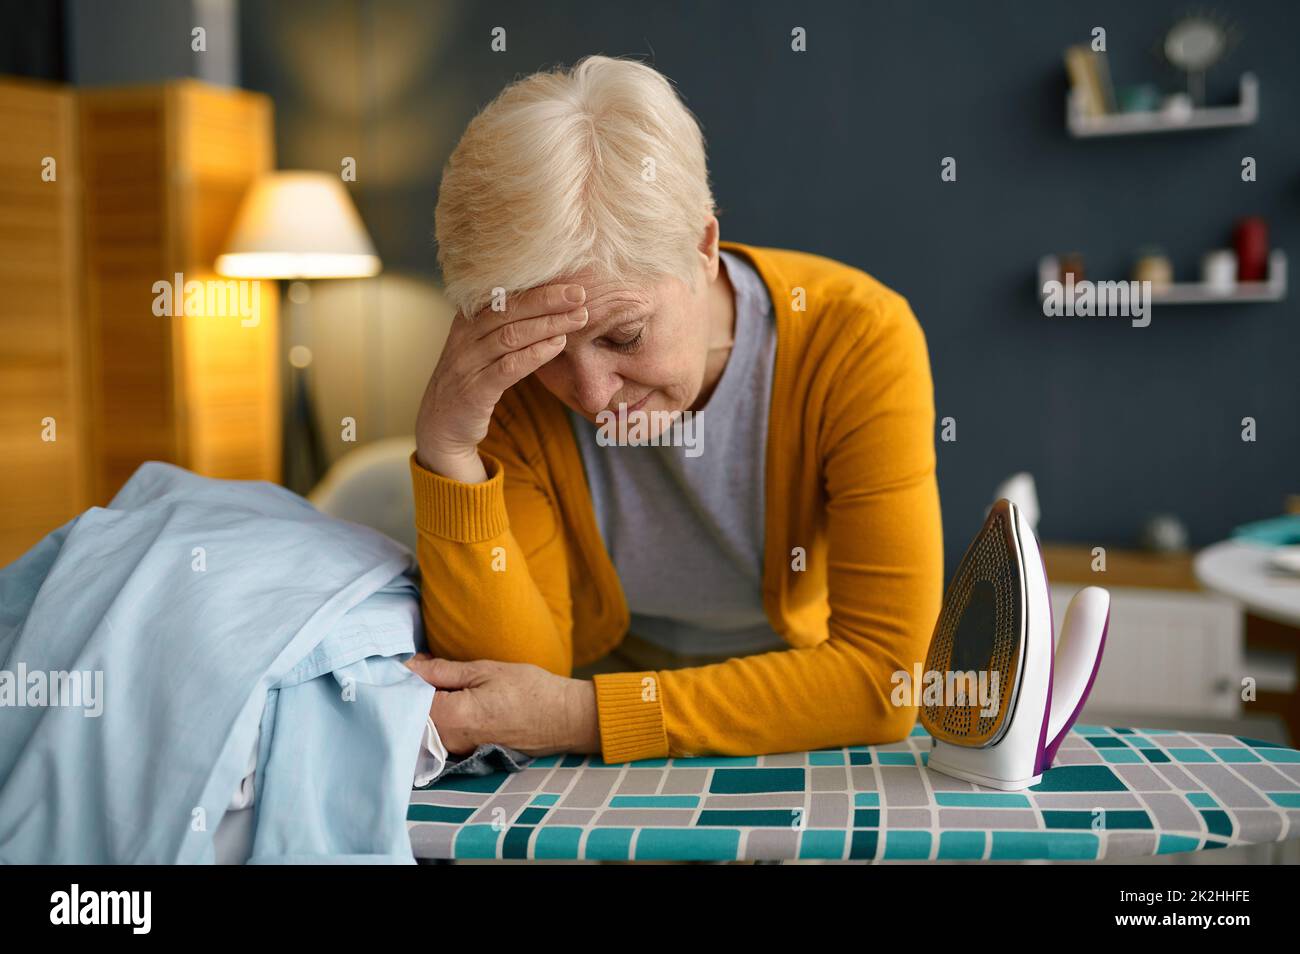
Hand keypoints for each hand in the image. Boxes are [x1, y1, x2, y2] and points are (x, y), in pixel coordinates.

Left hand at [404, 654, 599, 757]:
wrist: (564, 718)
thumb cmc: (529, 690)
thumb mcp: (484, 670)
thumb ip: (442, 670)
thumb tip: (409, 667)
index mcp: (452, 717)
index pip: (408, 699)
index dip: (404, 678)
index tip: (412, 661)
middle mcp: (450, 741)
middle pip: (411, 718)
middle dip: (410, 692)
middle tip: (422, 667)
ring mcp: (459, 751)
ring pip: (424, 728)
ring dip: (423, 705)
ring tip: (436, 679)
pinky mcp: (468, 753)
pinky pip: (439, 736)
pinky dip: (435, 717)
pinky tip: (447, 699)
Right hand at [415, 284, 588, 481]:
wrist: (441, 424)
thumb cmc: (471, 380)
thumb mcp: (481, 348)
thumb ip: (504, 327)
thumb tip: (547, 305)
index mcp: (467, 321)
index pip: (504, 295)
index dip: (537, 286)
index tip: (569, 281)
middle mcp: (464, 337)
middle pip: (509, 310)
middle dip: (547, 300)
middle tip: (580, 294)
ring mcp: (467, 363)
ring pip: (512, 335)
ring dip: (548, 325)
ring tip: (577, 318)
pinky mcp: (474, 390)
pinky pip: (508, 367)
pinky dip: (535, 354)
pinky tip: (558, 345)